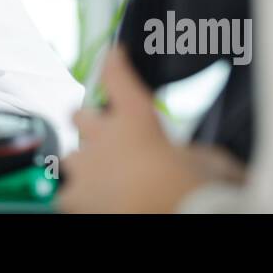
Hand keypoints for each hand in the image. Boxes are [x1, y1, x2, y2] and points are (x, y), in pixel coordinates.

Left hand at [56, 45, 245, 212]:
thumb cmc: (198, 191)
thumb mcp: (207, 161)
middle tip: (104, 137)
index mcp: (136, 119)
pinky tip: (94, 203)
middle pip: (79, 116)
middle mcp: (104, 139)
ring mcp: (85, 169)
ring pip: (70, 157)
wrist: (182, 219)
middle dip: (88, 123)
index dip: (113, 62)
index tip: (113, 54)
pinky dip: (78, 198)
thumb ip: (190, 152)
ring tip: (100, 178)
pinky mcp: (76, 200)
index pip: (116, 77)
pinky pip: (66, 195)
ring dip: (82, 164)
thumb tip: (190, 158)